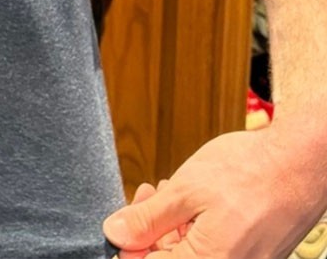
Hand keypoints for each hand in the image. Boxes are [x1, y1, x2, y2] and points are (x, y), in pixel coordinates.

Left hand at [103, 126, 326, 257]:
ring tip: (169, 191)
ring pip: (191, 254)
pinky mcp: (253, 257)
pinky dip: (196, 228)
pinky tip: (192, 201)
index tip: (122, 223)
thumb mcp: (185, 189)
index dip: (130, 245)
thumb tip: (115, 234)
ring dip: (172, 227)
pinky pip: (214, 250)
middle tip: (146, 196)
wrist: (299, 165)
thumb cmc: (249, 173)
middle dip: (150, 231)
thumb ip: (148, 218)